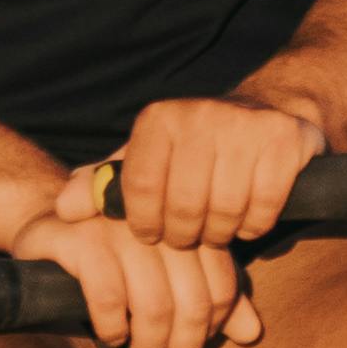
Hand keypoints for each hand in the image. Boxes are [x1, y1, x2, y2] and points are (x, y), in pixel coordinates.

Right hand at [15, 189, 257, 347]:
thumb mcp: (166, 273)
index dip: (212, 330)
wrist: (47, 222)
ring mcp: (118, 228)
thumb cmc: (115, 256)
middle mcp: (160, 222)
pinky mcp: (78, 238)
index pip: (221, 287)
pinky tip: (111, 335)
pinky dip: (113, 328)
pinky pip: (108, 298)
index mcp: (189, 225)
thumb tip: (252, 332)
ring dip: (148, 347)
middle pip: (192, 302)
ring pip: (154, 306)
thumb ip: (208, 296)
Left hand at [110, 90, 325, 252]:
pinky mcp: (284, 141)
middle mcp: (199, 114)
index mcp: (159, 119)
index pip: (140, 192)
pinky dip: (255, 225)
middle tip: (190, 237)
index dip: (145, 226)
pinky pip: (262, 210)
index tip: (154, 235)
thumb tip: (63, 210)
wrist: (270, 110)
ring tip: (218, 227)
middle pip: (184, 209)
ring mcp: (245, 126)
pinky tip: (249, 215)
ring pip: (224, 213)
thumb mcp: (148, 160)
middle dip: (186, 236)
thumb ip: (105, 186)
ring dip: (222, 234)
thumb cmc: (197, 149)